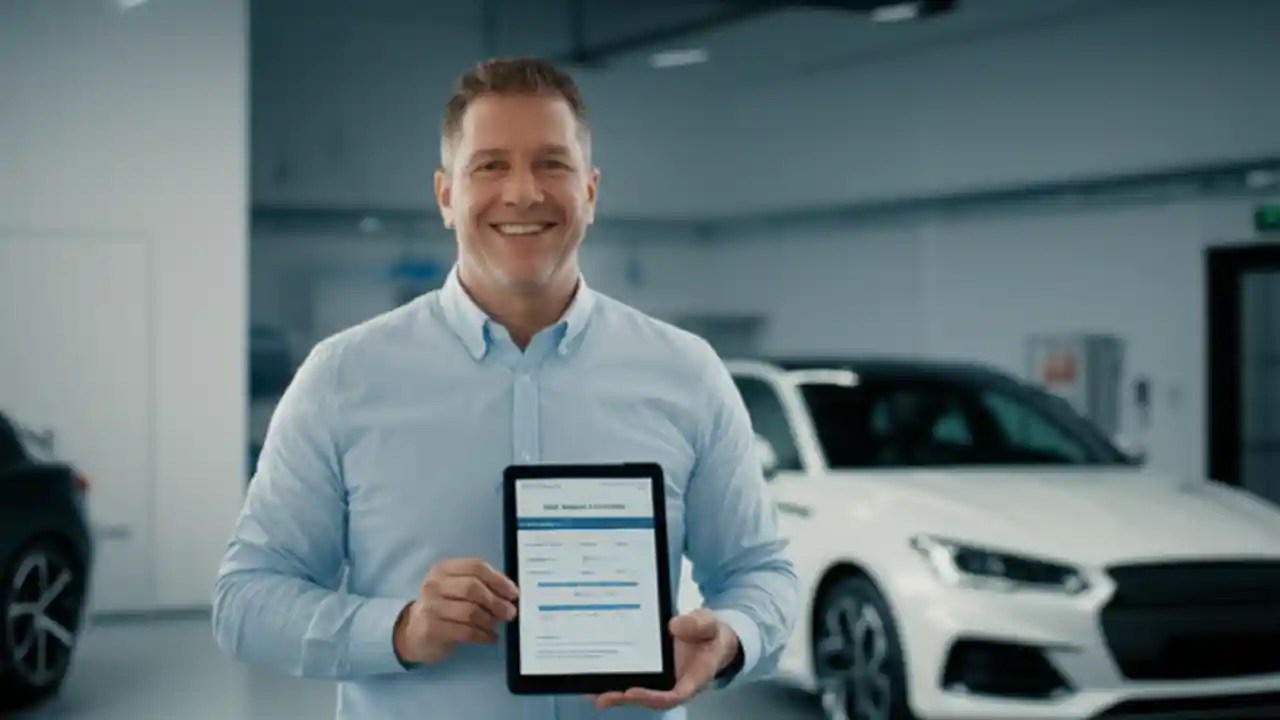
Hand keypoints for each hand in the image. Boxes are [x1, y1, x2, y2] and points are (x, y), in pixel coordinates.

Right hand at [393, 558, 518, 664]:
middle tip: (510, 613)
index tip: (513, 593)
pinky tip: (490, 638)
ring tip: (497, 625)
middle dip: (496, 601)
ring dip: (490, 620)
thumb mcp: (455, 590)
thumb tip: (509, 596)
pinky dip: (483, 636)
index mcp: (443, 569)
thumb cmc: (442, 608)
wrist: (413, 633)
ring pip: (470, 611)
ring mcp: (431, 607)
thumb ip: (479, 586)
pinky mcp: (432, 629)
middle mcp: (434, 584)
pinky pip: (466, 632)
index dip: (499, 580)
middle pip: (473, 588)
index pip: (476, 567)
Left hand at [591, 609, 739, 710]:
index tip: (633, 692)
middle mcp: (675, 684)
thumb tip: (674, 626)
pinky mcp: (652, 672)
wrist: (710, 636)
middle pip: (650, 698)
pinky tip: (595, 680)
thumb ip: (698, 625)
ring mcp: (662, 680)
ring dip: (617, 695)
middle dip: (627, 698)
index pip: (675, 695)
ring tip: (593, 693)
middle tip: (604, 696)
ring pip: (639, 693)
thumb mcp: (709, 624)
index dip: (653, 697)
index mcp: (694, 677)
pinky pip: (634, 679)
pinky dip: (616, 682)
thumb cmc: (710, 633)